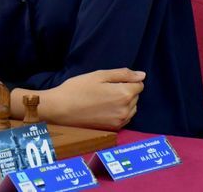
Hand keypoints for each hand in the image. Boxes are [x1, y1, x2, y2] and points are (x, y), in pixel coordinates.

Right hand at [18, 68, 143, 130]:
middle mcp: (126, 110)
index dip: (127, 80)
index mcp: (124, 94)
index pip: (139, 84)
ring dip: (124, 102)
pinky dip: (119, 112)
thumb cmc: (77, 89)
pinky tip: (104, 108)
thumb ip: (123, 74)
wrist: (60, 109)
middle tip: (105, 88)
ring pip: (132, 108)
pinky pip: (125, 118)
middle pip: (136, 96)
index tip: (111, 81)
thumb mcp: (99, 75)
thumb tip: (142, 75)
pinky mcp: (113, 129)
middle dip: (126, 90)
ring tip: (104, 99)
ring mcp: (120, 121)